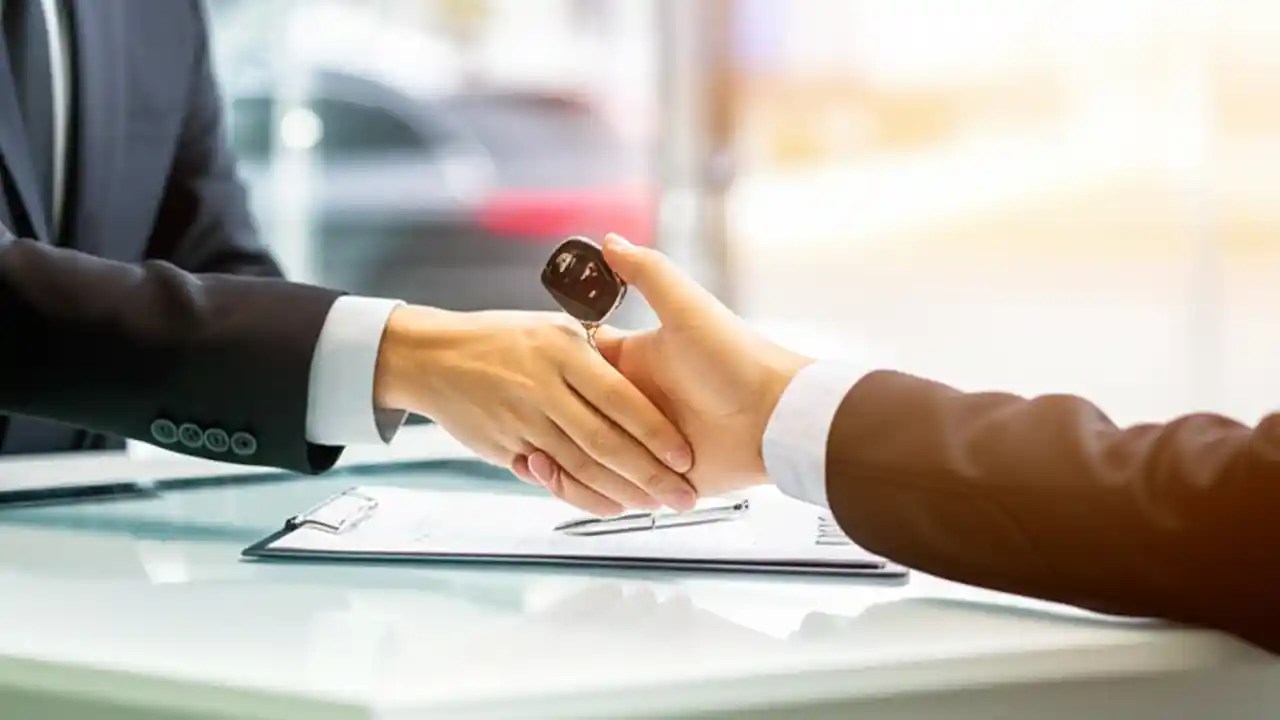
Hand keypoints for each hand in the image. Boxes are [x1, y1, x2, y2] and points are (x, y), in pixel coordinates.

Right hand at [372, 306, 695, 514]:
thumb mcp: (551, 325)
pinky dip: (581, 495)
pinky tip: (608, 506)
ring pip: (579, 465)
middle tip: (680, 495)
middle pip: (604, 440)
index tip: (683, 453)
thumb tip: (638, 369)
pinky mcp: (504, 446)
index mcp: (564, 349)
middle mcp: (543, 385)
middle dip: (647, 473)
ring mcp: (521, 419)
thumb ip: (593, 350)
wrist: (428, 355)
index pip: (621, 397)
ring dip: (619, 492)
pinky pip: (550, 476)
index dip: (654, 430)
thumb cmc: (497, 337)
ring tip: (654, 507)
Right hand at [524, 233, 809, 497]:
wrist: (777, 418)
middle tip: (513, 423)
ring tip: (530, 458)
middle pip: (574, 415)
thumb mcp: (687, 308)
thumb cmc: (736, 360)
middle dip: (544, 422)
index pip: (581, 367)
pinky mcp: (653, 479)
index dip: (549, 373)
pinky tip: (561, 481)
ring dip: (559, 459)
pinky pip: (606, 490)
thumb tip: (610, 239)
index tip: (518, 373)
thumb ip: (648, 273)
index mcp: (635, 362)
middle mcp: (635, 404)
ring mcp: (642, 444)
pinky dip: (581, 490)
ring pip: (583, 455)